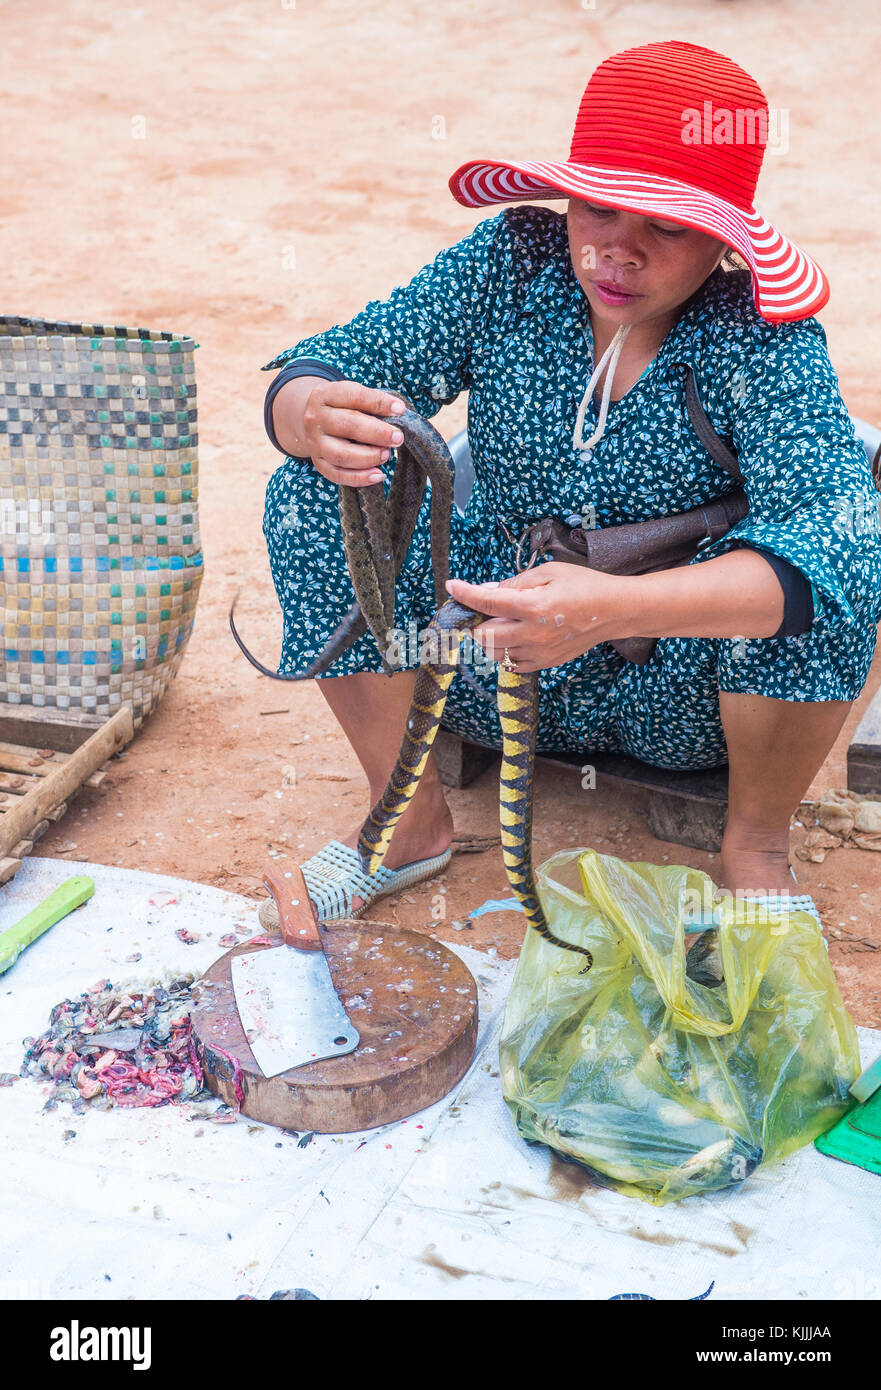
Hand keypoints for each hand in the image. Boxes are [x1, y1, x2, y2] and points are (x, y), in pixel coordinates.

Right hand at [301, 380, 407, 486]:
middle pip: (347, 426)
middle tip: (397, 438)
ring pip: (341, 454)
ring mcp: (315, 443)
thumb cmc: (341, 407)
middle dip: (377, 433)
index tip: (400, 410)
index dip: (378, 403)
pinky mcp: (318, 463)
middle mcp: (316, 419)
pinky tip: (378, 475)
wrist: (313, 422)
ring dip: (369, 456)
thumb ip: (371, 403)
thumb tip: (398, 412)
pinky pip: (337, 475)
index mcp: (324, 395)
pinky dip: (359, 478)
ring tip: (387, 454)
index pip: (353, 396)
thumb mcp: (351, 396)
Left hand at [445, 562, 638, 671]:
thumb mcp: (548, 572)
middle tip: (485, 608)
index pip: (488, 601)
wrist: (614, 611)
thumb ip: (515, 583)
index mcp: (534, 607)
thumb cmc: (584, 586)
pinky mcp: (545, 663)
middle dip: (477, 621)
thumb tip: (488, 590)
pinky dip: (504, 651)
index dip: (465, 593)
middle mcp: (534, 634)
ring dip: (489, 637)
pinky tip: (514, 636)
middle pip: (484, 636)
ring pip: (495, 653)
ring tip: (503, 621)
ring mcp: (539, 652)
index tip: (452, 587)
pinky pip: (511, 665)